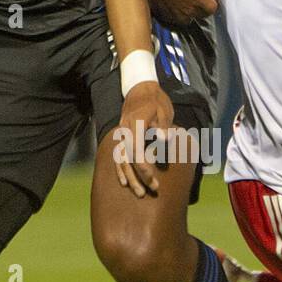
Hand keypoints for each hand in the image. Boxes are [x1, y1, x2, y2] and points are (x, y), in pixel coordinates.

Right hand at [112, 81, 173, 196]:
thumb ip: (163, 127)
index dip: (143, 168)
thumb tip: (164, 140)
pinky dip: (120, 170)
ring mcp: (121, 134)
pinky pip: (117, 156)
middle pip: (127, 159)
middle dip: (138, 177)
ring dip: (129, 177)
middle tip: (151, 190)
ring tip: (139, 192)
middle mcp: (124, 131)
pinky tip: (124, 182)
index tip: (153, 180)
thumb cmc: (156, 101)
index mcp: (135, 125)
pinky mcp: (121, 137)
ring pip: (121, 160)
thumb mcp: (164, 111)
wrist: (140, 88)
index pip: (136, 151)